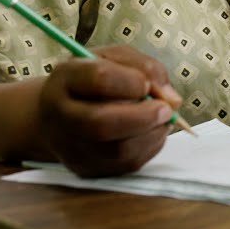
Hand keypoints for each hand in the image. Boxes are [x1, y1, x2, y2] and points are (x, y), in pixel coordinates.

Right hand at [37, 45, 183, 177]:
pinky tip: (151, 132)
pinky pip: (126, 165)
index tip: (146, 84)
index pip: (99, 79)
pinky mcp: (86, 169)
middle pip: (100, 123)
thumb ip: (145, 68)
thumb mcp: (114, 58)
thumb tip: (172, 99)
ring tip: (161, 119)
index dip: (130, 82)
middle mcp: (61, 116)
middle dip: (143, 116)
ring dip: (151, 134)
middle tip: (165, 109)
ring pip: (117, 151)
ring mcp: (71, 147)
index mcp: (65, 78)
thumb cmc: (91, 81)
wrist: (57, 115)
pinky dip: (149, 147)